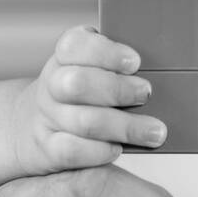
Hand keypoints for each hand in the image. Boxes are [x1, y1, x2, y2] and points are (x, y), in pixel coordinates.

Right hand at [13, 25, 166, 175]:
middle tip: (147, 94)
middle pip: (78, 84)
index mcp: (65, 57)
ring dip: (125, 127)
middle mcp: (53, 84)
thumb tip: (164, 72)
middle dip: (118, 89)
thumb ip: (119, 67)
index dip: (105, 53)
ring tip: (155, 131)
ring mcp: (48, 117)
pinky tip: (118, 148)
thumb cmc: (82, 94)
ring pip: (84, 121)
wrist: (33, 126)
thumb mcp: (93, 69)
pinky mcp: (47, 149)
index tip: (134, 62)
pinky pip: (72, 151)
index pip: (75, 45)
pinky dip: (100, 150)